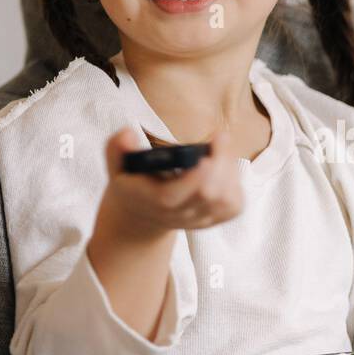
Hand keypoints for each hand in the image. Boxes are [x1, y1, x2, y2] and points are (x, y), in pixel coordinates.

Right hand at [100, 125, 243, 238]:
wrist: (143, 215)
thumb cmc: (133, 184)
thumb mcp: (117, 165)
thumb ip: (118, 148)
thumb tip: (128, 134)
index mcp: (156, 201)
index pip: (175, 195)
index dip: (195, 175)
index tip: (208, 146)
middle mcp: (180, 214)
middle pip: (209, 194)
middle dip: (220, 161)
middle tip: (218, 137)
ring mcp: (200, 220)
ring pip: (226, 199)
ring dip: (228, 169)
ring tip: (218, 151)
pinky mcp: (216, 219)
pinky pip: (235, 205)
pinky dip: (236, 184)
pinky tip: (224, 168)